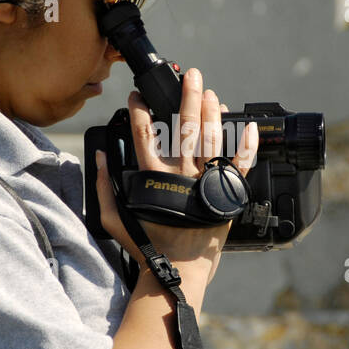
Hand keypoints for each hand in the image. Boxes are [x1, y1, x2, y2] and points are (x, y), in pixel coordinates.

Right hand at [95, 67, 257, 285]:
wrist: (178, 272)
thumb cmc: (147, 247)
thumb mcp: (115, 219)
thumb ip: (104, 187)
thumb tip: (100, 156)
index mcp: (153, 179)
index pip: (145, 135)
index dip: (140, 111)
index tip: (138, 95)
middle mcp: (181, 177)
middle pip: (184, 128)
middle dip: (188, 97)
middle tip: (192, 76)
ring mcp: (205, 184)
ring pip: (210, 140)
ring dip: (212, 113)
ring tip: (212, 93)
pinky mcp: (225, 195)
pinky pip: (239, 166)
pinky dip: (246, 145)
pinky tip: (248, 125)